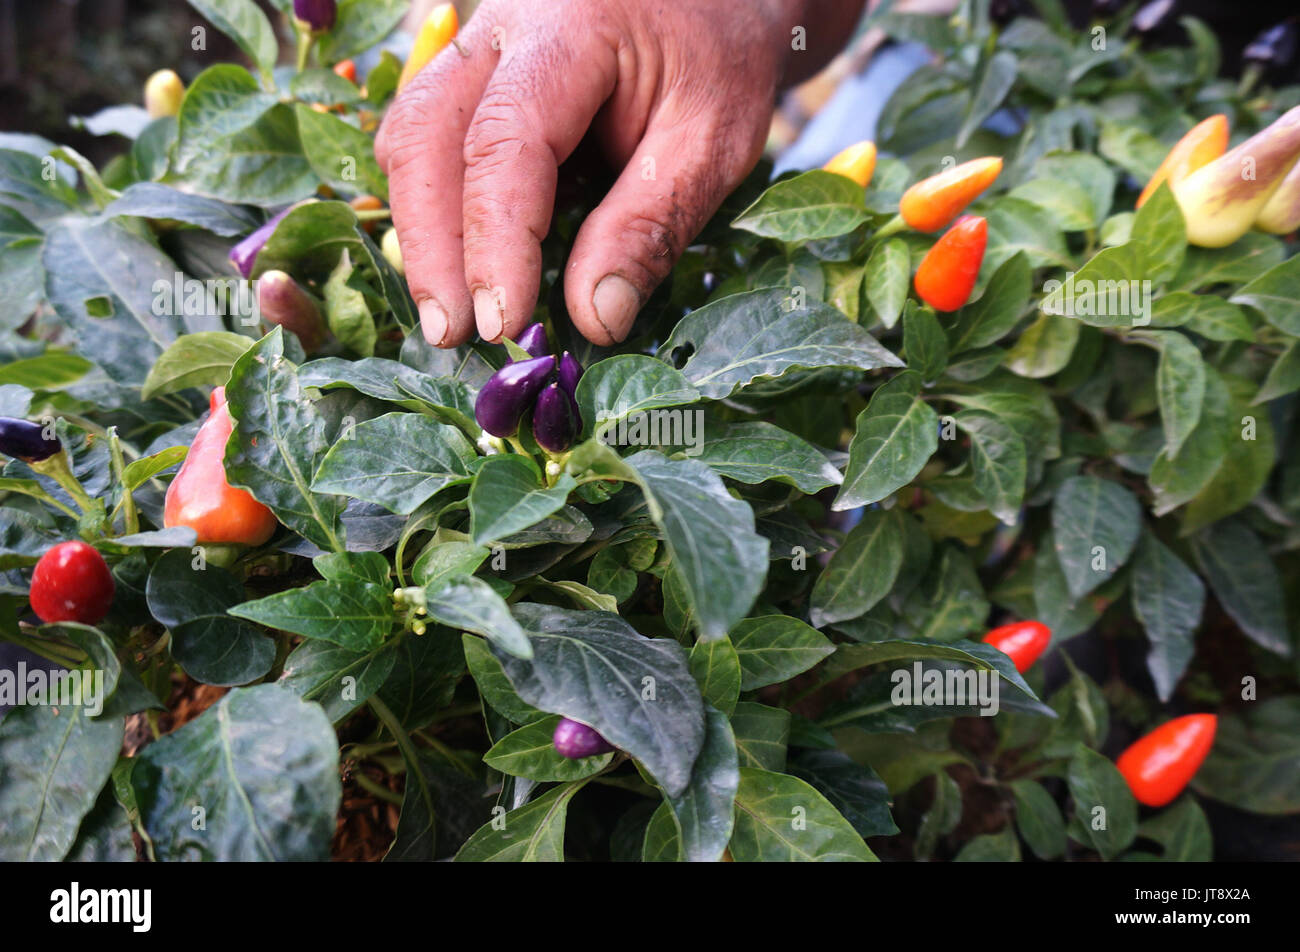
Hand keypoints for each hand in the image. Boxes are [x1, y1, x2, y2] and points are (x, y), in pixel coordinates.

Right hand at [376, 0, 860, 347]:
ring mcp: (478, 45)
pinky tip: (454, 264)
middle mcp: (503, 26)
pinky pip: (425, 136)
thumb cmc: (720, 58)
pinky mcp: (472, 74)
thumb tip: (594, 321)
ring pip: (411, 134)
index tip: (503, 323)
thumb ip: (651, 225)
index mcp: (571, 29)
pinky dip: (432, 204)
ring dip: (421, 230)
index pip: (505, 142)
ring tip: (449, 314)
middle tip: (452, 335)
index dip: (496, 242)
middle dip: (433, 245)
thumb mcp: (713, 141)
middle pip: (427, 134)